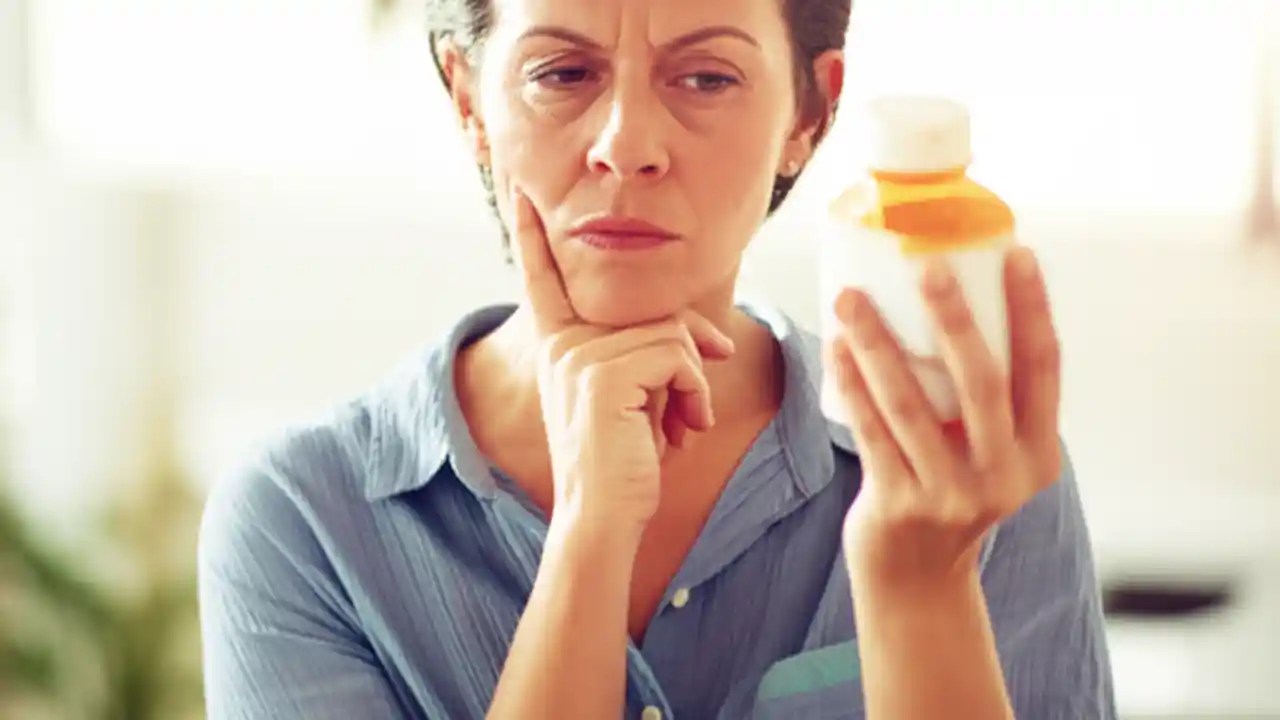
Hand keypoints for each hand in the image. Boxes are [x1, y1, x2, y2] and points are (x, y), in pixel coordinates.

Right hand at [509, 188, 734, 534]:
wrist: (602, 518)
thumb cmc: (622, 466)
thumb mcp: (634, 400)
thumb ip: (649, 359)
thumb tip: (708, 336)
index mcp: (558, 347)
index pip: (542, 280)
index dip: (531, 235)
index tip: (518, 189)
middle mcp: (562, 345)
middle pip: (650, 314)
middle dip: (688, 354)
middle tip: (696, 404)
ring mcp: (580, 357)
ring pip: (670, 336)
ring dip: (694, 385)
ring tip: (685, 426)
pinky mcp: (604, 375)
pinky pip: (678, 356)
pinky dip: (696, 393)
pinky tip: (687, 428)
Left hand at [827, 246, 1062, 594]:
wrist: (916, 575)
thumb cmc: (949, 489)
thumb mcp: (988, 453)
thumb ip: (983, 401)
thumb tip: (951, 298)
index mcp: (1038, 454)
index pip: (1044, 369)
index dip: (1032, 310)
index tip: (1017, 253)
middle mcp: (1003, 476)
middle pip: (982, 383)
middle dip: (954, 319)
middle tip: (926, 264)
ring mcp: (951, 495)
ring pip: (911, 404)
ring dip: (878, 343)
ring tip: (849, 296)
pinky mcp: (900, 504)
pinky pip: (870, 431)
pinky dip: (852, 384)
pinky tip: (835, 346)